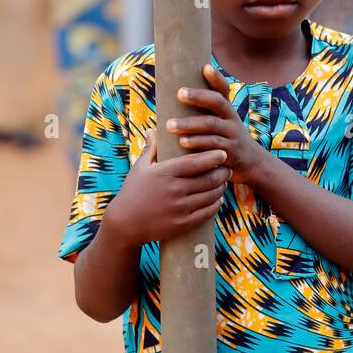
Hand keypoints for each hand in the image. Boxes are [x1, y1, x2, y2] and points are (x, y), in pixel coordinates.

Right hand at [103, 131, 229, 248]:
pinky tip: (217, 199)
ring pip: (210, 196)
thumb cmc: (132, 191)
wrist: (125, 224)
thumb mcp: (140, 167)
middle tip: (226, 168)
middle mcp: (174, 190)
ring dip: (220, 188)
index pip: (196, 162)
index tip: (222, 153)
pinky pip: (206, 213)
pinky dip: (215, 205)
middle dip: (221, 172)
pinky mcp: (182, 224)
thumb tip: (154, 128)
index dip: (212, 157)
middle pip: (208, 179)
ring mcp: (179, 208)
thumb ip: (151, 148)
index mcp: (165, 172)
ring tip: (223, 182)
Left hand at [167, 65, 265, 185]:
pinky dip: (197, 143)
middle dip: (198, 96)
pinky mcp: (231, 152)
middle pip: (217, 102)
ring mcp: (232, 134)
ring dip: (190, 124)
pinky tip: (182, 142)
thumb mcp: (221, 123)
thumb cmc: (227, 139)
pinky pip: (213, 145)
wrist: (252, 163)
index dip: (216, 77)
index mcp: (226, 109)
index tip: (205, 67)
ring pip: (211, 125)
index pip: (223, 89)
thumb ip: (203, 113)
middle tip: (179, 93)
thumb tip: (171, 100)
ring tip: (170, 125)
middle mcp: (231, 118)